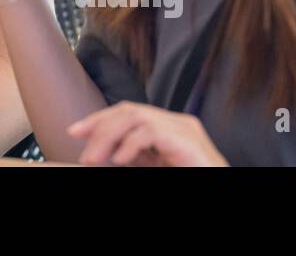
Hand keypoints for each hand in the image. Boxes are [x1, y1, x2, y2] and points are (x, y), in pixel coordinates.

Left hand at [67, 101, 228, 166]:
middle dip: (99, 126)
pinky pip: (151, 131)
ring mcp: (183, 127)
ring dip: (108, 136)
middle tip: (81, 149)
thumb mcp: (153, 165)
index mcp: (167, 128)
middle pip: (128, 111)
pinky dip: (130, 144)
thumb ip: (131, 155)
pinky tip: (119, 159)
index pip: (127, 114)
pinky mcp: (187, 138)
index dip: (98, 120)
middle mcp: (176, 122)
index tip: (75, 131)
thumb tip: (98, 152)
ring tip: (94, 157)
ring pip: (135, 117)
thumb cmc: (190, 175)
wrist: (220, 185)